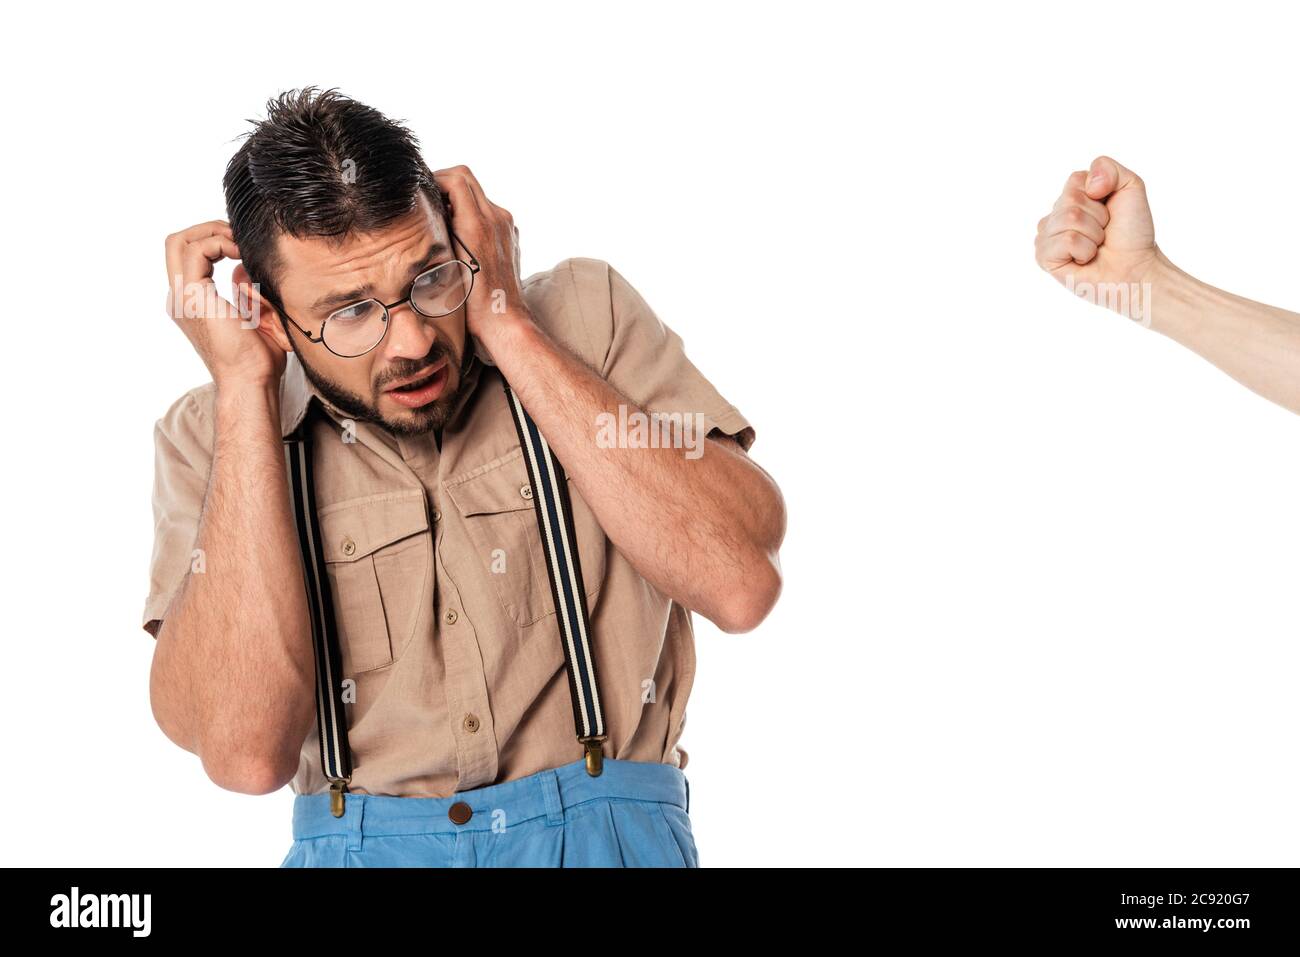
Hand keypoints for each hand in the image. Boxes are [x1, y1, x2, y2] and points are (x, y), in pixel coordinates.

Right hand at [164, 220, 285, 387]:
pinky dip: (220, 243)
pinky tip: (243, 254)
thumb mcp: (256, 317)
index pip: (188, 254)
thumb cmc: (260, 360)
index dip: (214, 239)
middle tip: (239, 236)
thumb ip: (247, 292)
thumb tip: (244, 269)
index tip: (243, 244)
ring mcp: (183, 297)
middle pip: (176, 242)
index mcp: (192, 302)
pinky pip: (197, 252)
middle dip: (208, 229)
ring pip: (180, 241)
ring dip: (214, 233)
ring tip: (242, 243)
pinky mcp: (193, 297)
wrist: (251, 382)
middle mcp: (181, 298)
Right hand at [432, 165, 527, 340]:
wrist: (502, 319)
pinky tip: (460, 232)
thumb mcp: (446, 261)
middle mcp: (496, 219)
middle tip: (427, 197)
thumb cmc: (471, 300)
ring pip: (478, 194)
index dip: (436, 177)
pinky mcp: (511, 235)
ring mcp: (506, 226)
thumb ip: (441, 228)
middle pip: (467, 179)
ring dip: (458, 197)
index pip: (457, 178)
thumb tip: (429, 206)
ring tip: (441, 217)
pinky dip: (472, 212)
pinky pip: (489, 211)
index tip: (422, 190)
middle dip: (445, 182)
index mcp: (478, 224)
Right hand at [1035, 156, 1166, 314]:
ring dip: (1093, 235)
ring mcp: (1046, 238)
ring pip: (1068, 219)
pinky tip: (1085, 260)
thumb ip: (1109, 169)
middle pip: (1071, 200)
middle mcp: (1054, 217)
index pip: (1075, 180)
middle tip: (1104, 233)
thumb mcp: (1131, 187)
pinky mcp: (1044, 259)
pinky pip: (1065, 241)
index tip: (1110, 212)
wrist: (1137, 267)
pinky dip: (1084, 250)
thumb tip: (1089, 186)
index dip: (1100, 193)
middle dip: (1098, 217)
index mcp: (1070, 198)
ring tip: (1096, 248)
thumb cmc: (1132, 233)